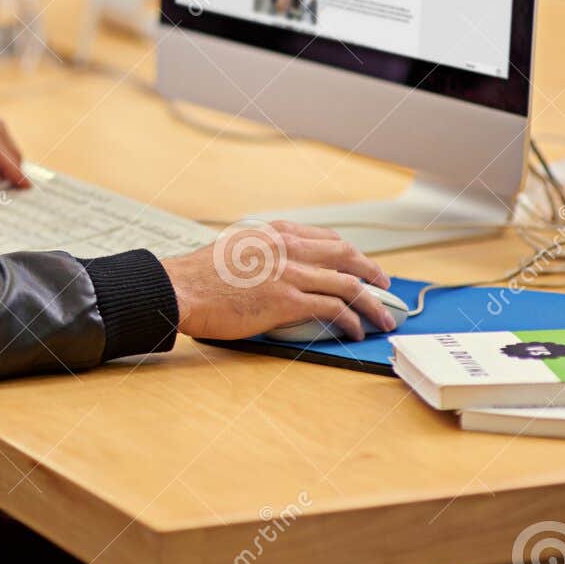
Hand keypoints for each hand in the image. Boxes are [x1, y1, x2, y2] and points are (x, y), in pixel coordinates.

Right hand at [160, 221, 391, 341]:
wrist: (179, 289)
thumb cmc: (197, 276)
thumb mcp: (234, 249)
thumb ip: (259, 253)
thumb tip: (272, 269)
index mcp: (274, 233)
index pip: (326, 238)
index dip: (350, 253)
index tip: (360, 263)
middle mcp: (287, 247)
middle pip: (346, 255)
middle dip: (373, 271)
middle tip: (385, 286)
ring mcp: (289, 273)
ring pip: (349, 284)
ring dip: (372, 303)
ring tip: (382, 317)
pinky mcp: (287, 301)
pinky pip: (333, 309)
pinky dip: (351, 320)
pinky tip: (355, 330)